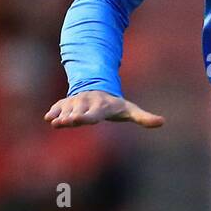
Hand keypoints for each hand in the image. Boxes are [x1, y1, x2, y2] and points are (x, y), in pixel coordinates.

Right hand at [44, 90, 163, 128]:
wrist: (97, 87)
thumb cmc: (115, 105)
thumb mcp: (130, 110)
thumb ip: (144, 117)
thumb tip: (163, 122)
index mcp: (102, 107)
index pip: (94, 114)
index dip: (87, 117)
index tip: (79, 119)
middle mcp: (87, 103)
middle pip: (78, 113)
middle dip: (71, 117)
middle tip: (63, 123)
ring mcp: (75, 102)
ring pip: (66, 111)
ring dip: (61, 116)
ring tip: (55, 122)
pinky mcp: (66, 103)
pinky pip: (58, 106)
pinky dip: (53, 111)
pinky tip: (48, 118)